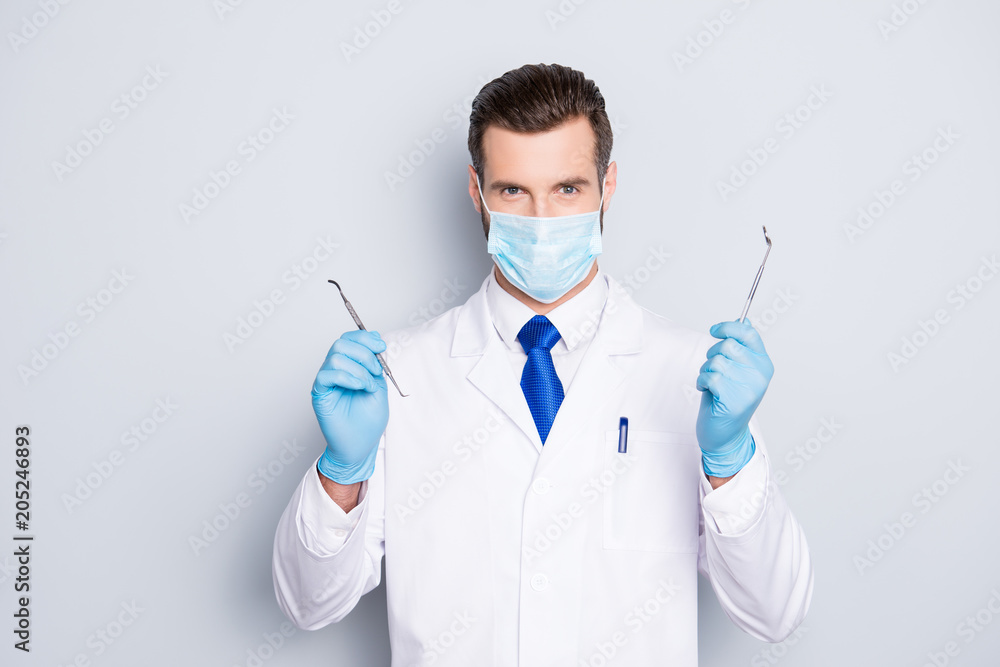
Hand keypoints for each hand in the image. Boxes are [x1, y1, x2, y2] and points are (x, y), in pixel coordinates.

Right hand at [312, 330, 389, 483]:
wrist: (360, 446)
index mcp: (349, 367)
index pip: (350, 340)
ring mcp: (326, 382)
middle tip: (376, 370)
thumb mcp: (379, 387)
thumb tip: (375, 343)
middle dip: (363, 352)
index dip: (365, 338)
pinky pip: (326, 375)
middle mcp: (335, 371)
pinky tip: (358, 387)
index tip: (381, 346)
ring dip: (358, 369)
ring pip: (335, 357)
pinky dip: (346, 377)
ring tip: (367, 386)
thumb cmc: (368, 421)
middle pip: (341, 344)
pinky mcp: (319, 394)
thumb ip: (376, 366)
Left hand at [695, 320, 773, 476]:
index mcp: (763, 364)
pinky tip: (707, 391)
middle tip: (712, 369)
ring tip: (710, 382)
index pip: (749, 334)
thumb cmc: (727, 399)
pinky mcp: (734, 401)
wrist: (725, 434)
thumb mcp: (737, 370)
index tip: (714, 330)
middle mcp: (760, 375)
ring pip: (716, 361)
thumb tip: (744, 320)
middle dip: (712, 354)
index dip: (728, 327)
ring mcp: (749, 389)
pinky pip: (710, 377)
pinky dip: (702, 382)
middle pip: (728, 346)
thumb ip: (741, 347)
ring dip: (705, 370)